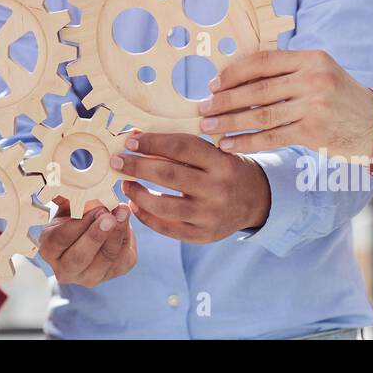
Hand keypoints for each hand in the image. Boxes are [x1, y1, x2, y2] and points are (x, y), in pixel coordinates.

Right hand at [38, 198, 135, 286]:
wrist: (92, 232)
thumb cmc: (75, 216)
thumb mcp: (67, 206)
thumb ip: (66, 198)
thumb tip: (65, 189)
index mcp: (49, 249)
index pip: (60, 239)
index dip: (77, 224)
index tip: (93, 209)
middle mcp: (66, 269)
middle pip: (80, 256)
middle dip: (96, 235)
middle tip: (108, 216)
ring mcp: (90, 276)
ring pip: (105, 259)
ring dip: (116, 234)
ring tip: (122, 212)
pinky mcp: (113, 274)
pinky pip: (122, 259)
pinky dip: (126, 238)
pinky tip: (126, 221)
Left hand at [111, 133, 269, 241]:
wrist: (255, 200)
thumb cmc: (224, 168)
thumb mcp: (211, 152)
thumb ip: (178, 146)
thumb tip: (136, 137)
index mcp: (221, 162)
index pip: (181, 147)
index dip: (153, 142)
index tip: (130, 140)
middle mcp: (218, 189)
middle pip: (169, 176)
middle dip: (137, 167)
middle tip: (117, 161)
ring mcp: (211, 215)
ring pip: (165, 206)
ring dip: (138, 194)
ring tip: (125, 183)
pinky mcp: (203, 235)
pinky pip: (168, 228)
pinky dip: (147, 217)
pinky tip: (135, 204)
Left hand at [198, 49, 372, 160]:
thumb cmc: (339, 97)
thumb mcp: (319, 73)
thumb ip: (286, 71)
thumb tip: (235, 77)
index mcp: (311, 58)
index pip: (263, 62)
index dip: (234, 73)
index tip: (213, 84)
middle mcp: (313, 79)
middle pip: (258, 90)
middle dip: (225, 100)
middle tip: (202, 109)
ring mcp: (315, 106)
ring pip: (261, 115)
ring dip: (230, 122)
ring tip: (209, 127)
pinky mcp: (314, 132)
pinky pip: (272, 137)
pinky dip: (246, 142)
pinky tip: (228, 145)